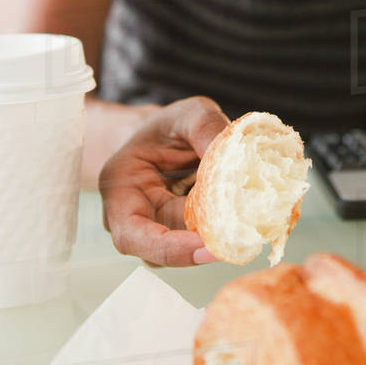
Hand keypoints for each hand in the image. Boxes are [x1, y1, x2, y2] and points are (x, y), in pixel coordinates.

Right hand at [99, 95, 228, 266]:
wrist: (172, 131)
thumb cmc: (171, 123)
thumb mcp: (189, 113)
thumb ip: (208, 129)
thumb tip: (234, 161)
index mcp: (120, 189)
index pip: (133, 235)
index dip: (169, 249)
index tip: (206, 247)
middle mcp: (134, 217)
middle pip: (163, 251)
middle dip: (202, 244)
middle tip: (241, 234)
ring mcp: (160, 229)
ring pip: (187, 248)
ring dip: (217, 237)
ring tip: (245, 213)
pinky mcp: (185, 233)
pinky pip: (204, 239)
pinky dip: (226, 229)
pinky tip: (245, 211)